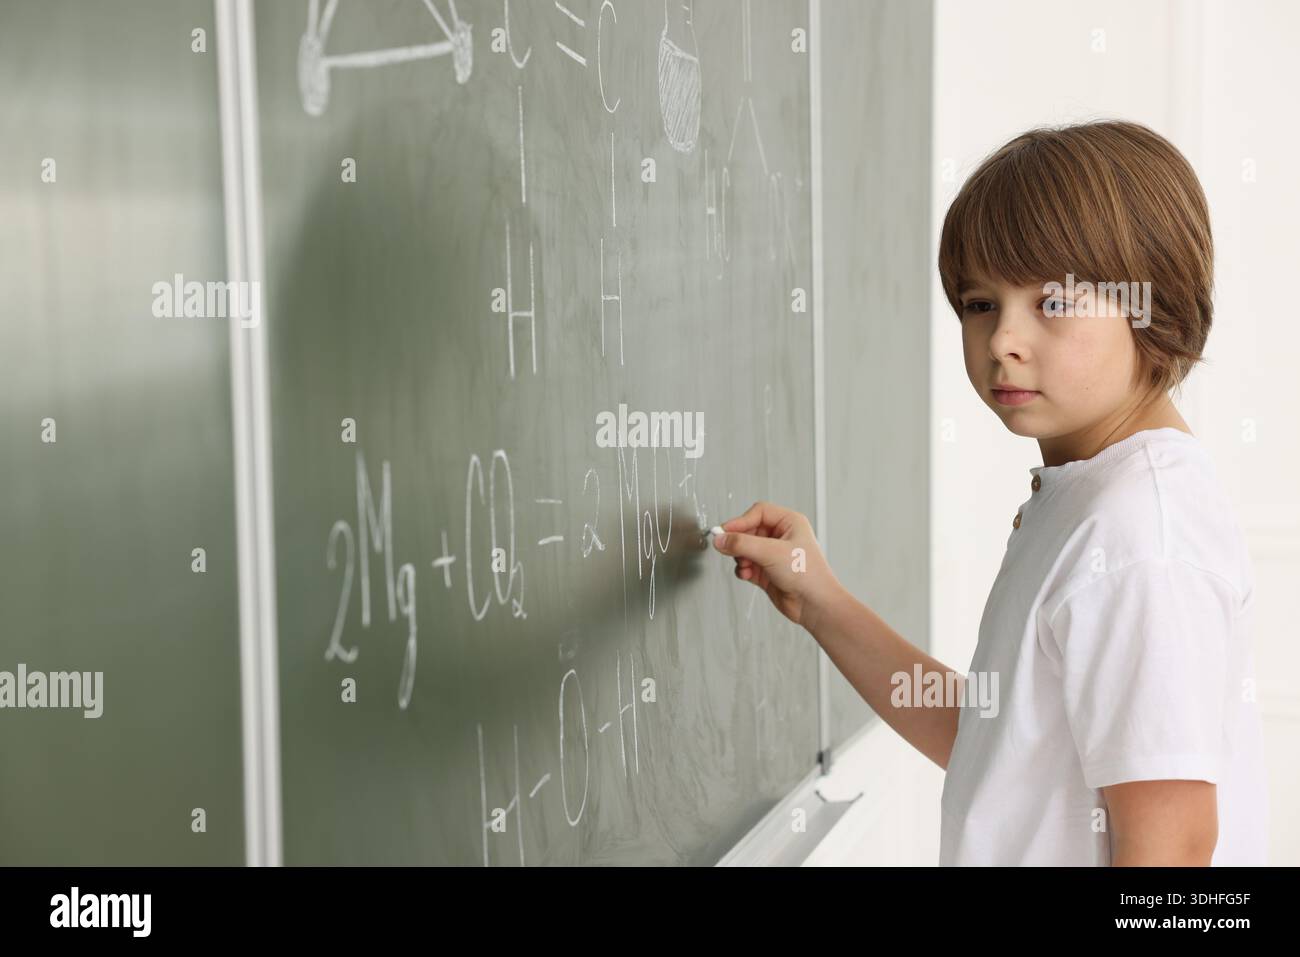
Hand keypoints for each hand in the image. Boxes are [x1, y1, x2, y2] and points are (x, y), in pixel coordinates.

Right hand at [712, 500, 842, 630]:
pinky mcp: (767, 571)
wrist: (814, 604)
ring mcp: (773, 555)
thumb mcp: (771, 552)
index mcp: (790, 523)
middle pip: (749, 531)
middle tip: (728, 548)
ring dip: (741, 557)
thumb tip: (721, 539)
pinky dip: (743, 569)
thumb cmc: (808, 575)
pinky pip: (746, 564)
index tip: (724, 531)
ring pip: (745, 549)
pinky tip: (748, 574)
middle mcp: (781, 537)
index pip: (758, 513)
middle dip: (739, 542)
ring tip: (746, 565)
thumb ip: (742, 544)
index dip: (740, 521)